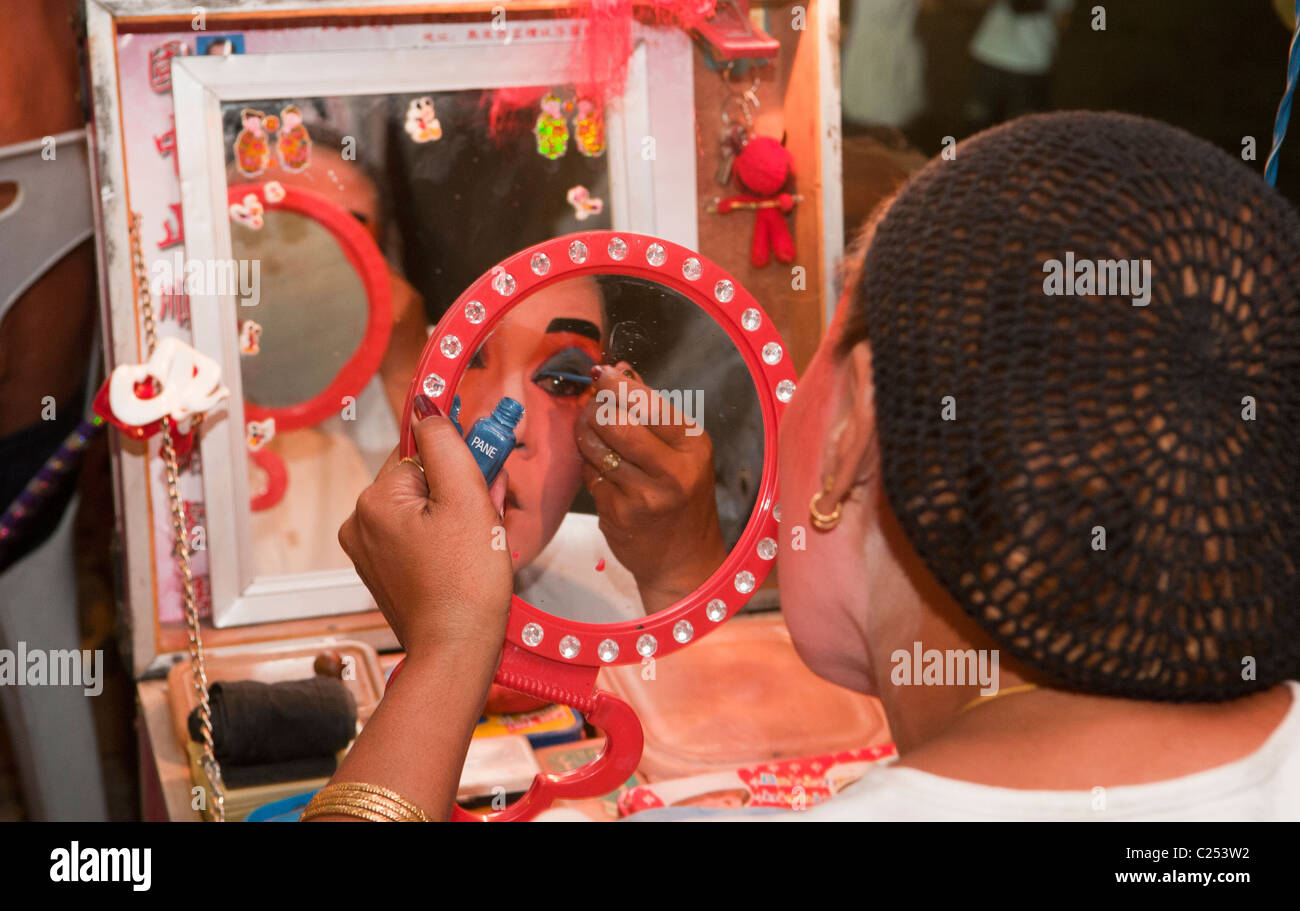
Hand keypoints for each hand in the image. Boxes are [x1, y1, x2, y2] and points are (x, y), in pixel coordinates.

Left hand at [338, 395, 512, 663]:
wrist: (456, 651)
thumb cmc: (466, 583)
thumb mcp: (467, 498)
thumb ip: (446, 443)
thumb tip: (428, 406)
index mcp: (375, 500)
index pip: (422, 453)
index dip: (461, 464)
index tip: (485, 478)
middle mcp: (361, 524)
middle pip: (422, 482)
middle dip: (460, 491)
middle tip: (486, 519)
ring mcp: (369, 553)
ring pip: (422, 511)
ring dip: (455, 516)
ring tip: (479, 544)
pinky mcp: (384, 575)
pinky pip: (416, 538)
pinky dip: (443, 540)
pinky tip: (465, 558)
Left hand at [575, 363, 727, 611]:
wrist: (683, 558)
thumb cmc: (683, 496)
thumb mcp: (682, 452)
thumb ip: (653, 409)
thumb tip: (621, 369)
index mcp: (693, 447)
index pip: (647, 403)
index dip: (617, 385)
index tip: (602, 375)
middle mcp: (672, 471)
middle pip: (616, 422)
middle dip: (596, 408)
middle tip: (592, 406)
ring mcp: (643, 495)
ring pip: (596, 447)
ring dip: (585, 433)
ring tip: (590, 430)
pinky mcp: (618, 513)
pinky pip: (590, 475)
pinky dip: (589, 465)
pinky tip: (600, 466)